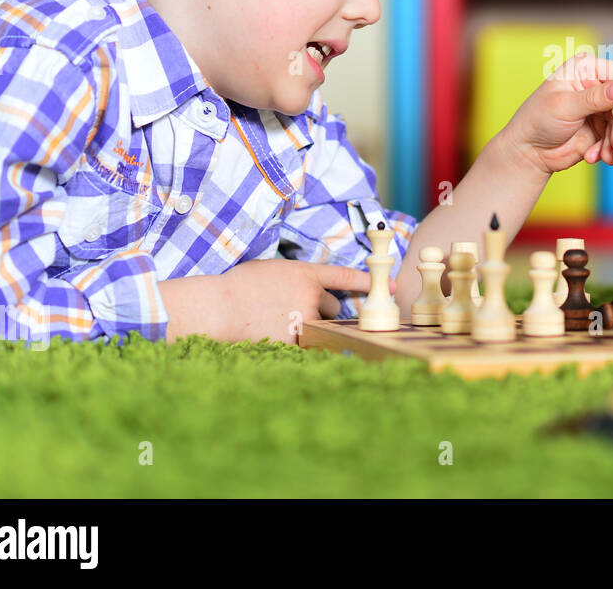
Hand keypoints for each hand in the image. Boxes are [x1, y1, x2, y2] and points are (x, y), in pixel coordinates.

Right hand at [162, 259, 375, 343]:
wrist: (219, 307)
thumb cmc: (241, 287)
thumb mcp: (274, 270)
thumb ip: (298, 278)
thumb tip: (314, 289)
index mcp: (305, 273)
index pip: (346, 278)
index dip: (370, 282)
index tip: (393, 287)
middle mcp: (310, 295)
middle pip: (332, 306)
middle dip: (318, 309)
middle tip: (289, 307)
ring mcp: (304, 318)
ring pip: (321, 324)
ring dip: (309, 324)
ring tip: (278, 317)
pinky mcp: (295, 340)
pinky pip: (308, 341)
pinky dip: (297, 339)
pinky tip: (275, 331)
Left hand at [501, 52, 612, 174]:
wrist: (528, 152)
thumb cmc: (538, 120)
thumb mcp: (566, 106)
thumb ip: (595, 98)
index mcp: (585, 70)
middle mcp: (596, 87)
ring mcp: (600, 110)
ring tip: (604, 154)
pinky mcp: (601, 130)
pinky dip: (609, 150)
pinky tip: (594, 157)